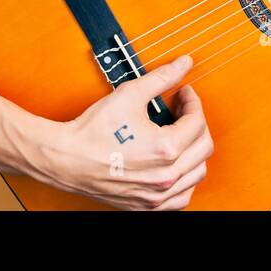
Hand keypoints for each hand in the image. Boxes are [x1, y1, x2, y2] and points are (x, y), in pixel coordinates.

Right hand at [43, 54, 213, 209]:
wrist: (67, 159)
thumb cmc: (93, 131)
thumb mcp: (130, 94)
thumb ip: (162, 77)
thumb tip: (183, 64)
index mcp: (165, 149)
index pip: (197, 121)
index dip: (193, 101)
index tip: (183, 93)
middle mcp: (165, 176)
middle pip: (203, 147)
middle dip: (197, 123)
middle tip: (183, 110)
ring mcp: (157, 194)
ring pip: (197, 174)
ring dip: (195, 151)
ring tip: (181, 136)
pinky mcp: (147, 205)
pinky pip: (181, 198)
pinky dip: (185, 181)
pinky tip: (176, 166)